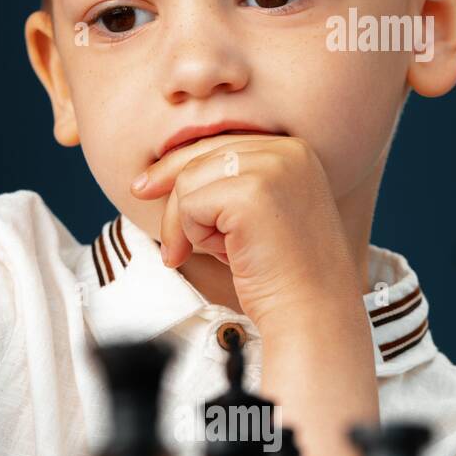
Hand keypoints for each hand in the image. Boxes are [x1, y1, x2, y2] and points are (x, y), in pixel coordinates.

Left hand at [130, 134, 359, 328]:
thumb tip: (158, 173)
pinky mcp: (251, 193)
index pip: (216, 145)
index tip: (143, 188)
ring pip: (188, 181)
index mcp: (292, 149)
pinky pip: (190, 205)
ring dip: (190, 225)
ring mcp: (271, 167)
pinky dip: (196, 236)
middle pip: (198, 158)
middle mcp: (285, 150)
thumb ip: (224, 182)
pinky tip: (228, 254)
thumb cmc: (280, 271)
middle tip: (171, 250)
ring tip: (222, 252)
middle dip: (174, 206)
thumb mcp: (254, 212)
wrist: (312, 310)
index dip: (176, 168)